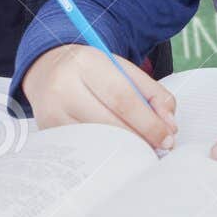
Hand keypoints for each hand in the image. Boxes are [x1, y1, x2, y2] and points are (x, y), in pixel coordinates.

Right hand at [20, 44, 176, 149]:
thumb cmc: (92, 71)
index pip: (123, 98)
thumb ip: (153, 94)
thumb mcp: (123, 70)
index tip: (167, 138)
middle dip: (140, 140)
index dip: (148, 123)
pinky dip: (106, 153)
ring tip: (141, 150)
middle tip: (158, 149)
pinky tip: (118, 152)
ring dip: (125, 150)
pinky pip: (84, 150)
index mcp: (87, 63)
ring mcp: (51, 112)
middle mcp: (63, 87)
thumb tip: (169, 126)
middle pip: (109, 123)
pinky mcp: (48, 132)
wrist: (47, 70)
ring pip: (96, 141)